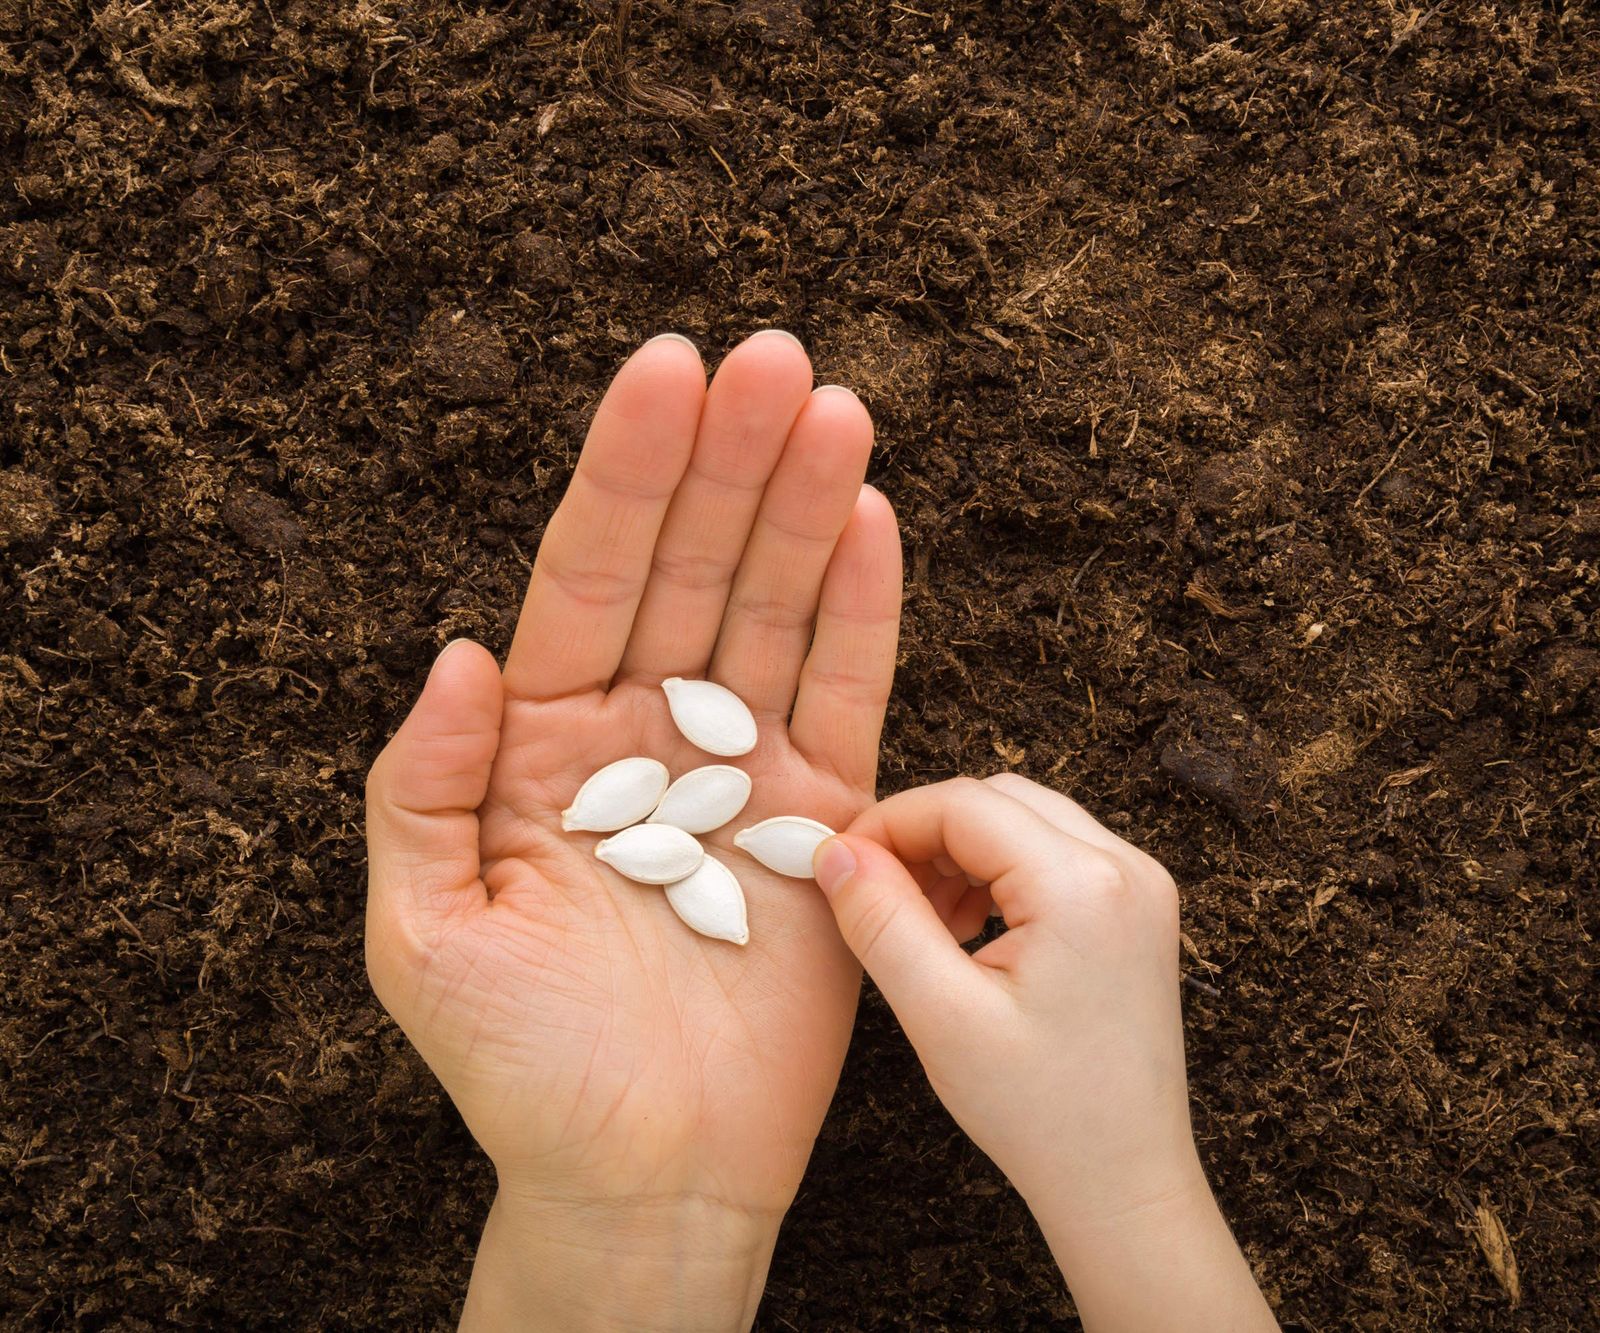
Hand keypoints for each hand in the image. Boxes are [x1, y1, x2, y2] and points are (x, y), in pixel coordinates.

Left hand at [364, 331, 901, 1329]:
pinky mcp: (826, 819)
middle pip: (693, 568)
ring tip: (832, 407)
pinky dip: (864, 611)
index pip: (590, 575)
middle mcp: (649, 732)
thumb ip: (423, 786)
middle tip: (768, 356)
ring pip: (777, 610)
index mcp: (547, 741)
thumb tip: (459, 652)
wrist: (641, 1170)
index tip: (663, 369)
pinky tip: (872, 520)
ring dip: (804, 508)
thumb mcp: (424, 931)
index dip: (627, 472)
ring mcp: (744, 770)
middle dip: (729, 460)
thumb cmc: (519, 1063)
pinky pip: (850, 696)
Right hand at [811, 775, 1276, 1331]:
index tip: (838, 864)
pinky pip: (1054, 853)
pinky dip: (998, 871)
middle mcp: (1125, 868)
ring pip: (1024, 820)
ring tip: (919, 919)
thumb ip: (881, 921)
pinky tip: (965, 928)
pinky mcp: (1136, 909)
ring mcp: (1139, 886)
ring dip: (959, 851)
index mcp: (1083, 885)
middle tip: (873, 891)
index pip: (963, 804)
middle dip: (924, 833)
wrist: (1126, 1182)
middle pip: (997, 800)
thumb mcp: (941, 1017)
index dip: (888, 824)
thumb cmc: (1043, 1115)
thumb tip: (834, 851)